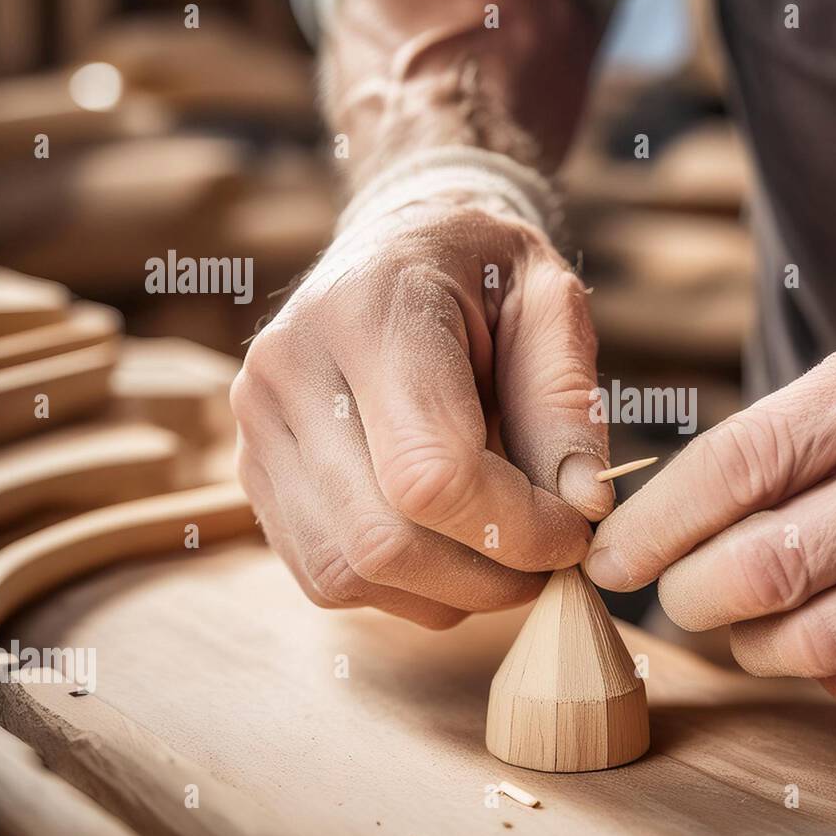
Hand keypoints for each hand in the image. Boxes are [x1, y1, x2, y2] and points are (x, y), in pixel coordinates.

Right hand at [232, 202, 612, 627]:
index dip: (515, 529)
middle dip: (487, 576)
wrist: (399, 243)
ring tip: (507, 555)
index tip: (574, 532)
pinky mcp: (254, 475)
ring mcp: (257, 428)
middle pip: (382, 540)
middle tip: (550, 560)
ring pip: (349, 573)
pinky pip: (325, 575)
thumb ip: (566, 402)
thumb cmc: (485, 273)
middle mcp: (288, 371)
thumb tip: (582, 507)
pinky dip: (404, 589)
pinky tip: (453, 549)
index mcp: (367, 313)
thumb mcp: (549, 302)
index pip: (430, 473)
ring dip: (448, 593)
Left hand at [587, 291, 835, 712]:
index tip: (613, 556)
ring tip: (753, 618)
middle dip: (692, 595)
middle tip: (677, 593)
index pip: (746, 462)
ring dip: (757, 644)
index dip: (659, 523)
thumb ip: (805, 428)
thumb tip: (688, 516)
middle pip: (771, 567)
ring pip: (824, 645)